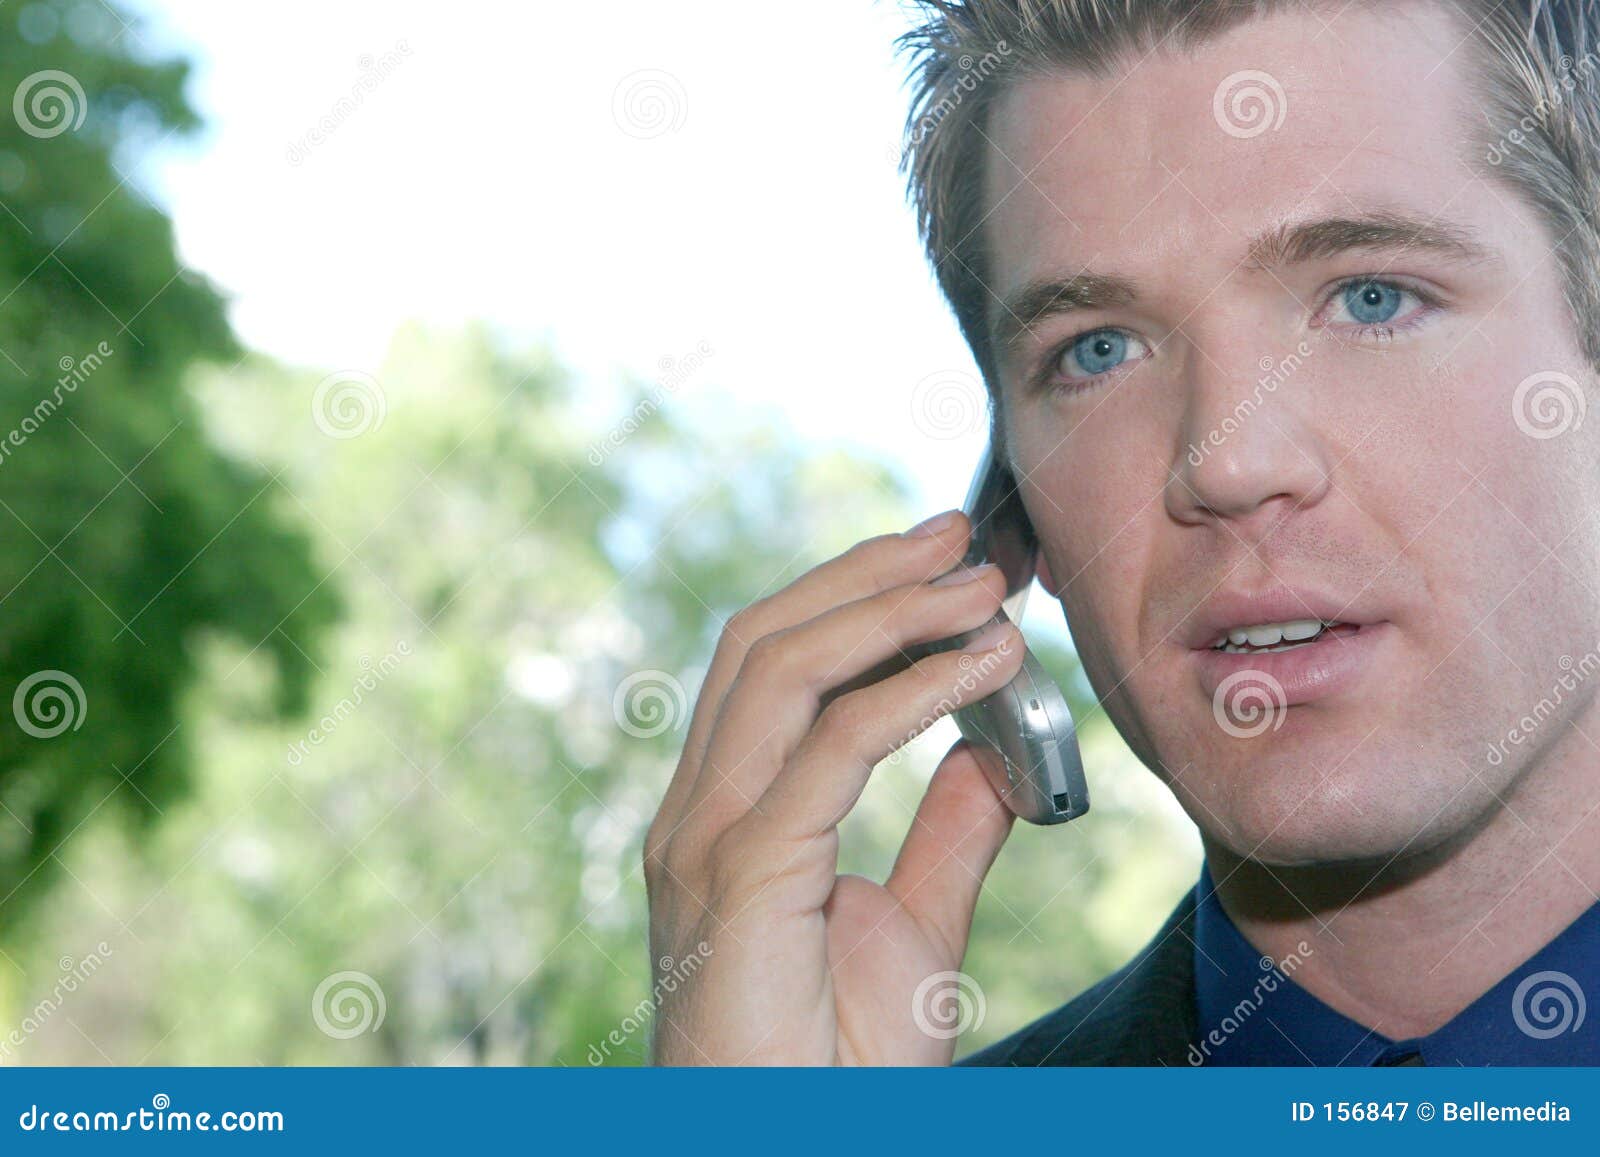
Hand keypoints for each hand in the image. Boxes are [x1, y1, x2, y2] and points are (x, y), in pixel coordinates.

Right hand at [643, 510, 1023, 1064]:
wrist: (787, 1150)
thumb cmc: (834, 1069)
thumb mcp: (914, 931)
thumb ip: (946, 838)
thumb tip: (994, 758)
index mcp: (725, 816)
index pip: (770, 667)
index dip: (852, 599)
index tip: (942, 562)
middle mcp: (698, 813)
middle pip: (765, 642)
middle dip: (864, 574)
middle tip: (959, 538)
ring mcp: (706, 840)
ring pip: (783, 671)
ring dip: (889, 611)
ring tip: (982, 587)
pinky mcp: (743, 873)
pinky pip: (829, 749)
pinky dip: (910, 691)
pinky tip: (982, 667)